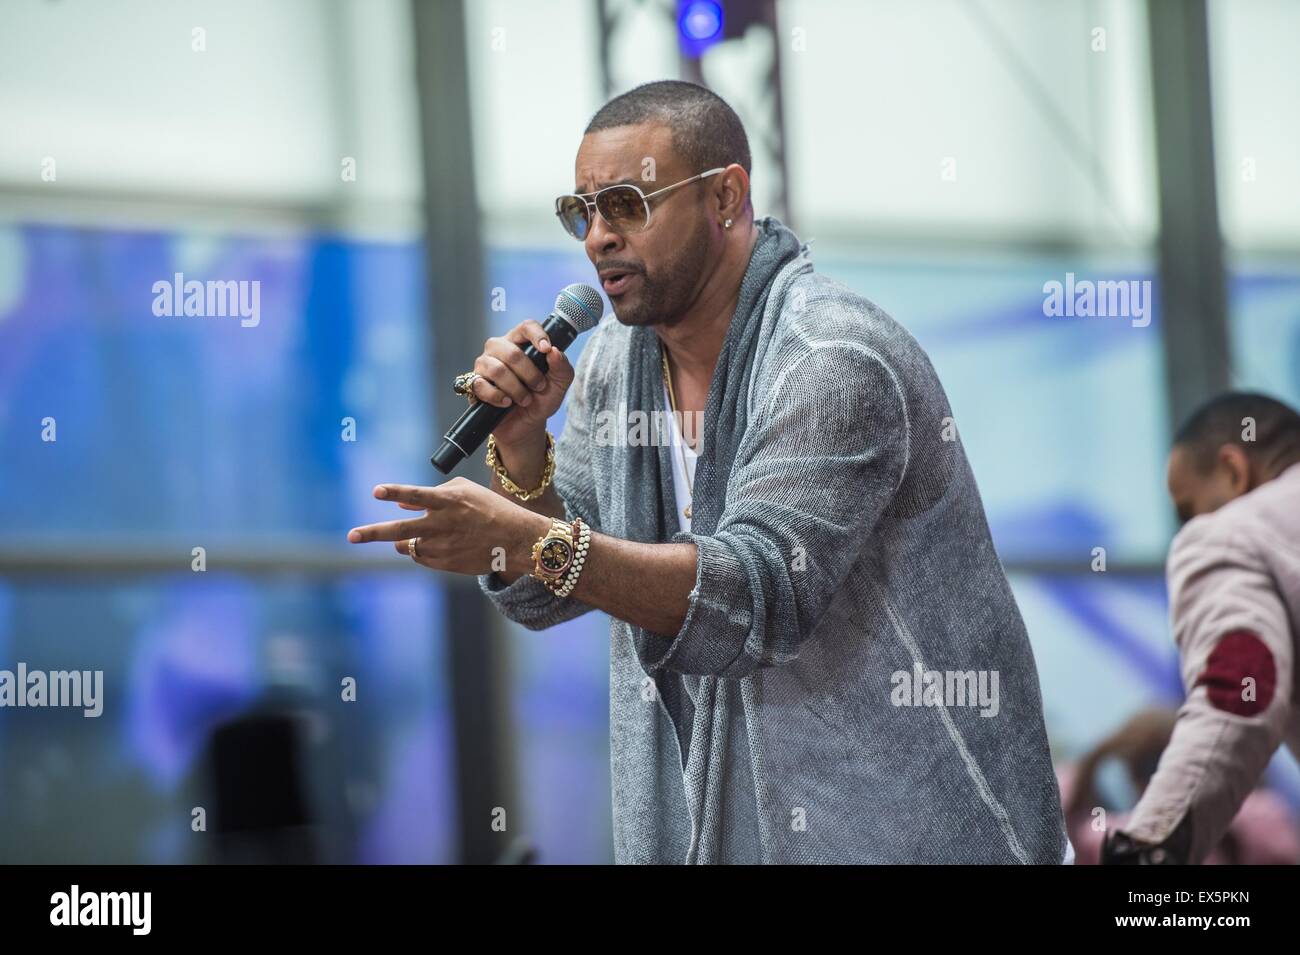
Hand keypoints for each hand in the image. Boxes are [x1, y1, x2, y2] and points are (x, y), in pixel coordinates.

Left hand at [346, 477, 549, 575]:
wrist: (516, 540)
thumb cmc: (489, 509)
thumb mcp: (464, 492)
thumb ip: (430, 496)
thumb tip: (401, 503)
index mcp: (448, 501)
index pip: (415, 495)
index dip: (394, 493)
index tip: (376, 492)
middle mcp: (442, 525)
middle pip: (400, 530)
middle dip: (372, 532)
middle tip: (351, 536)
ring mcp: (443, 547)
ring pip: (406, 545)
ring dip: (402, 540)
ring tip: (411, 535)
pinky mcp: (445, 564)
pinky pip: (419, 557)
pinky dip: (419, 550)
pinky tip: (433, 545)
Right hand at [469, 320, 574, 446]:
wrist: (527, 425)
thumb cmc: (541, 399)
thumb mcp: (559, 384)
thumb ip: (562, 367)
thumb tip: (554, 351)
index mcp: (521, 342)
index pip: (526, 326)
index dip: (537, 335)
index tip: (546, 349)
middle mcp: (499, 349)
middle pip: (511, 352)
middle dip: (530, 373)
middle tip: (539, 387)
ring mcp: (484, 364)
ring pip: (497, 369)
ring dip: (516, 389)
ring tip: (524, 400)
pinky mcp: (474, 382)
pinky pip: (481, 385)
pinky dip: (498, 397)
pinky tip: (506, 403)